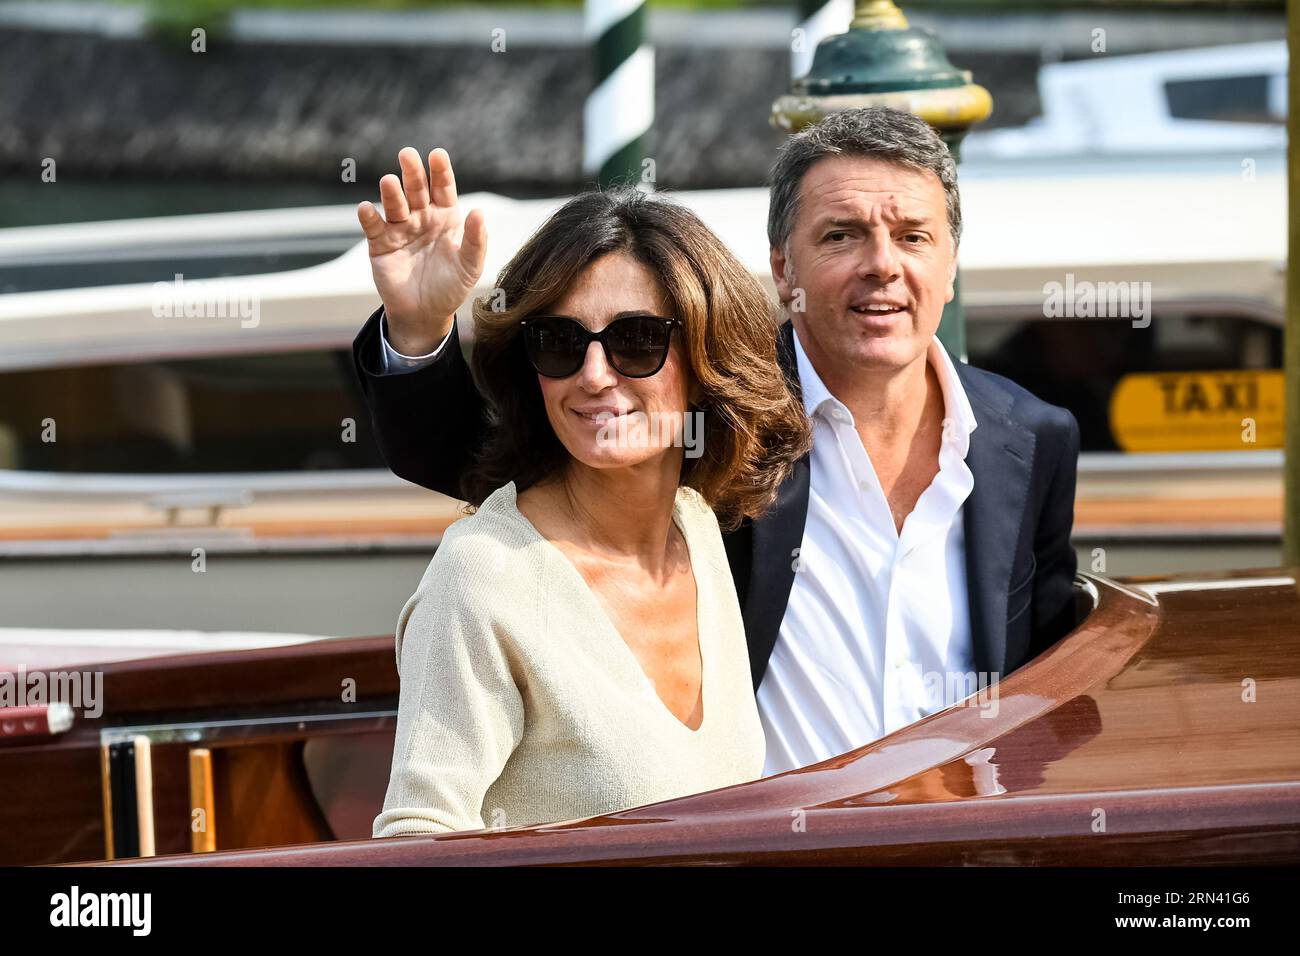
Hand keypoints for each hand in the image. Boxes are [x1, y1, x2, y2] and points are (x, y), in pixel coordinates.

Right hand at [357, 147, 487, 355]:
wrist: (425, 314)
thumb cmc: (451, 287)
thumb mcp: (470, 266)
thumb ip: (476, 240)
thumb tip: (479, 212)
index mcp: (445, 217)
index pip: (443, 188)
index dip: (440, 171)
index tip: (437, 154)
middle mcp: (421, 217)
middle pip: (416, 189)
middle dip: (412, 172)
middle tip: (407, 154)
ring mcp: (399, 229)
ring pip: (394, 204)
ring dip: (390, 192)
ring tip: (389, 182)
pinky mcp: (380, 244)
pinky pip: (373, 227)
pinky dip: (368, 217)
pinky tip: (366, 208)